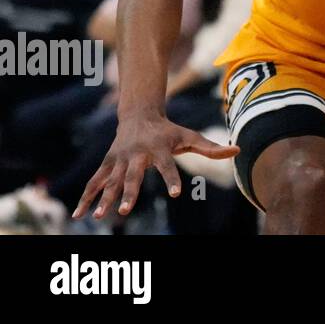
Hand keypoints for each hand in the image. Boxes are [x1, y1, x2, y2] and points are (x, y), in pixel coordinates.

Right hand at [73, 114, 238, 219]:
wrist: (140, 115)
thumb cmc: (169, 131)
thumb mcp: (190, 136)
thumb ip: (211, 148)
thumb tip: (237, 150)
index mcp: (159, 149)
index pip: (168, 165)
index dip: (172, 178)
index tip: (176, 193)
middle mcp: (138, 154)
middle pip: (133, 175)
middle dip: (129, 192)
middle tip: (125, 211)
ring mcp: (120, 159)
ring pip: (111, 180)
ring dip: (104, 198)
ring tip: (100, 216)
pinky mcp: (107, 163)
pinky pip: (95, 182)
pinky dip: (86, 197)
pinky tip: (79, 214)